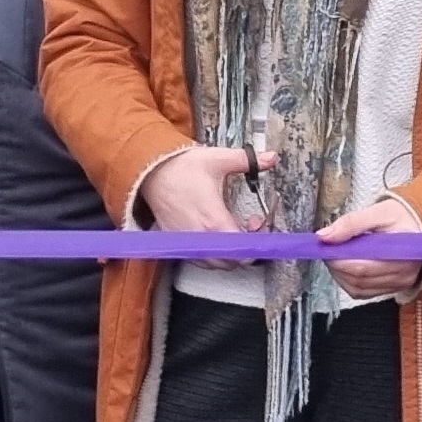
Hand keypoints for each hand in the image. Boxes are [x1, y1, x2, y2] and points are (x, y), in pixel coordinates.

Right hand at [139, 145, 273, 268]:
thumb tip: (271, 158)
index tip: (262, 230)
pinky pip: (201, 260)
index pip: (242, 251)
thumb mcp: (218, 160)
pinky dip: (214, 254)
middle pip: (233, 262)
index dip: (258, 245)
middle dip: (247, 247)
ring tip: (234, 229)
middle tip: (252, 226)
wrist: (150, 171)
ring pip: (217, 264)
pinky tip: (218, 235)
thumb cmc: (180, 168)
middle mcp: (200, 238)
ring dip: (231, 252)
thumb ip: (248, 161)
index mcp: (214, 221)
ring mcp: (188, 242)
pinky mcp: (178, 242)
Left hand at [317, 196, 421, 298]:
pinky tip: (348, 267)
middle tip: (328, 249)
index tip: (326, 246)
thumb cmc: (402, 218)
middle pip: (358, 279)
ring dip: (341, 274)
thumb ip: (351, 223)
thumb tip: (324, 237)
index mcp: (403, 252)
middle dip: (337, 266)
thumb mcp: (379, 211)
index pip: (363, 266)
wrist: (420, 226)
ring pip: (358, 288)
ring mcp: (399, 284)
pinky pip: (364, 292)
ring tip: (338, 256)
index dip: (339, 259)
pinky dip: (349, 281)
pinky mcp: (393, 288)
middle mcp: (404, 273)